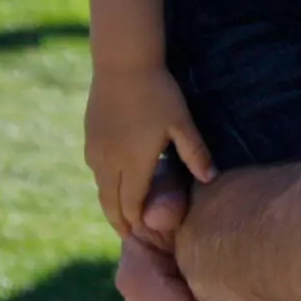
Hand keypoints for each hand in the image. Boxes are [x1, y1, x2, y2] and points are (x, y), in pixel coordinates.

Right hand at [84, 57, 214, 241]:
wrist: (122, 62)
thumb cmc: (157, 91)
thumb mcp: (181, 123)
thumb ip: (195, 153)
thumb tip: (211, 179)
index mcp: (133, 163)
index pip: (132, 205)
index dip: (139, 223)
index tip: (147, 237)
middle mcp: (109, 161)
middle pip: (110, 204)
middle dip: (121, 223)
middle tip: (131, 238)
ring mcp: (95, 149)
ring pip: (100, 188)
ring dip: (110, 204)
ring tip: (122, 216)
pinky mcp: (89, 136)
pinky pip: (95, 170)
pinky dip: (104, 185)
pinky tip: (113, 185)